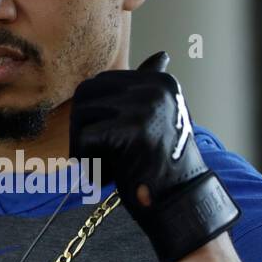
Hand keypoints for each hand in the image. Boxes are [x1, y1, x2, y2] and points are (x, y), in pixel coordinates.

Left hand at [69, 52, 239, 261]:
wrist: (180, 204)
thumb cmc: (161, 166)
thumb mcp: (160, 118)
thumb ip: (151, 88)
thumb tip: (160, 56)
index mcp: (160, 81)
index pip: (98, 84)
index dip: (91, 118)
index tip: (107, 145)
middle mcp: (156, 87)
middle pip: (85, 95)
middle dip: (81, 129)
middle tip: (95, 159)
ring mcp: (147, 106)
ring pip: (81, 115)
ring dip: (81, 147)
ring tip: (102, 168)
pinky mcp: (136, 130)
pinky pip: (85, 139)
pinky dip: (86, 163)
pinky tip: (104, 177)